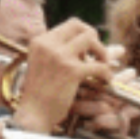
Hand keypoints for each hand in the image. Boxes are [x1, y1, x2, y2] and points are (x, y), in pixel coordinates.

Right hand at [13, 19, 113, 133]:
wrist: (33, 114)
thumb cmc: (39, 93)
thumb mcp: (41, 64)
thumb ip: (57, 51)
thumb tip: (86, 40)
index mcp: (40, 41)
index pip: (70, 24)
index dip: (84, 33)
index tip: (89, 47)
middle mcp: (48, 44)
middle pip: (81, 27)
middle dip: (95, 38)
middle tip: (98, 54)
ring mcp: (60, 56)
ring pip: (91, 40)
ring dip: (102, 52)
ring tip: (103, 65)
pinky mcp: (71, 71)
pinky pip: (98, 65)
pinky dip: (106, 72)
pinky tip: (105, 80)